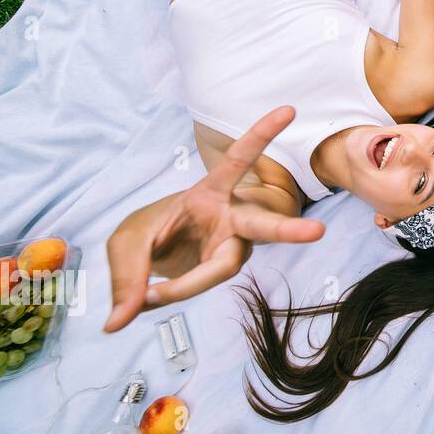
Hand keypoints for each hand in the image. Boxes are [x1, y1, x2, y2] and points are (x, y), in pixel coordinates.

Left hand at [103, 106, 325, 331]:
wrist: (160, 257)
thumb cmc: (155, 233)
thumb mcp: (129, 241)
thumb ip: (127, 275)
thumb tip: (117, 323)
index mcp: (213, 192)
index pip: (241, 160)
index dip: (264, 135)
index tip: (288, 110)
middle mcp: (231, 221)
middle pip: (264, 225)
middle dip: (289, 230)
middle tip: (317, 232)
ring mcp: (229, 250)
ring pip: (223, 267)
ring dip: (187, 283)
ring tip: (156, 298)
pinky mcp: (216, 275)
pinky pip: (192, 286)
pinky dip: (165, 292)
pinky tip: (144, 297)